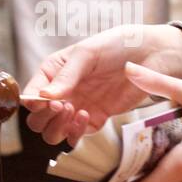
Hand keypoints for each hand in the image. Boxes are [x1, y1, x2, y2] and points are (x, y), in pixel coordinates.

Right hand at [21, 24, 181, 145]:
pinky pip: (75, 136)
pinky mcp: (95, 120)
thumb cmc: (117, 45)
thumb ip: (66, 76)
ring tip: (75, 111)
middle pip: (37, 119)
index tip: (49, 101)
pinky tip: (87, 117)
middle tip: (63, 106)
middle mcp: (61, 92)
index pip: (30, 93)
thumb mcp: (88, 53)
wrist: (151, 55)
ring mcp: (77, 108)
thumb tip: (44, 97)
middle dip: (45, 118)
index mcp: (53, 72)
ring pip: (52, 133)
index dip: (34, 102)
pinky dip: (76, 133)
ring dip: (58, 128)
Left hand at [100, 62, 181, 181]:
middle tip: (96, 160)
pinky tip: (147, 144)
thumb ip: (161, 84)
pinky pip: (170, 177)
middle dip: (116, 181)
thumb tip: (129, 69)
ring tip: (115, 149)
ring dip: (134, 174)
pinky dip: (152, 168)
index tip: (90, 180)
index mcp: (181, 166)